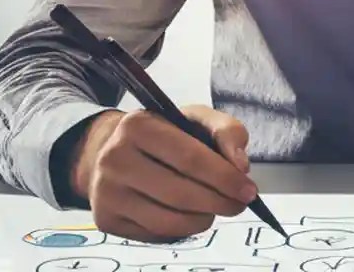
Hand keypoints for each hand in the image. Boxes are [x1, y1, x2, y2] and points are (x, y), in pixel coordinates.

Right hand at [70, 105, 256, 241]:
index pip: (190, 158)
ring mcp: (106, 192)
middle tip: (239, 204)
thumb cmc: (163, 135)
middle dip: (219, 202)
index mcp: (138, 125)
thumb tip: (240, 165)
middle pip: (180, 193)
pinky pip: (155, 234)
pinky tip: (189, 215)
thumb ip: (226, 131)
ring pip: (168, 220)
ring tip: (214, 209)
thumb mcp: (195, 119)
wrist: (112, 152)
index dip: (224, 177)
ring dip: (202, 219)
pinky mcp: (106, 219)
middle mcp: (115, 158)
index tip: (248, 189)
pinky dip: (181, 229)